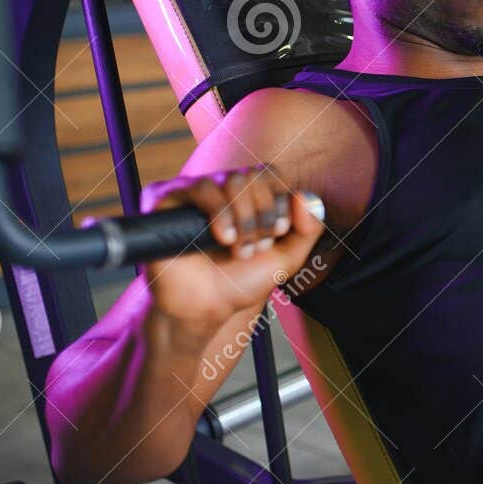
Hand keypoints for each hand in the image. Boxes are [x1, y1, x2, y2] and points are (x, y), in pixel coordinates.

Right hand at [132, 165, 325, 326]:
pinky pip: (202, 188)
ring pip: (233, 180)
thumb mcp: (287, 259)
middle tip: (256, 247)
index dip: (280, 202)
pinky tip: (223, 239)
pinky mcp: (174, 202)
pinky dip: (220, 212)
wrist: (206, 308)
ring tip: (240, 250)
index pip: (273, 175)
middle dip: (262, 215)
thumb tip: (306, 195)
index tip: (278, 233)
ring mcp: (200, 196)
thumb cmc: (241, 281)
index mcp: (251, 199)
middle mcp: (226, 192)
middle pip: (255, 177)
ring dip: (245, 218)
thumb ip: (308, 229)